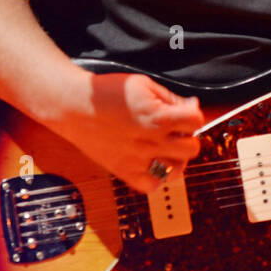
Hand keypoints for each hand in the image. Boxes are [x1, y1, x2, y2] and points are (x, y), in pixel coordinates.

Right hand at [48, 71, 205, 192]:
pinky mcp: (124, 171)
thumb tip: (190, 105)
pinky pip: (152, 185)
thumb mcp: (143, 85)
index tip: (186, 112)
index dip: (193, 113)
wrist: (74, 106)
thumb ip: (171, 97)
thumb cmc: (105, 93)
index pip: (197, 121)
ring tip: (167, 147)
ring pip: (177, 170)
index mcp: (157, 118)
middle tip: (176, 130)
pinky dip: (157, 177)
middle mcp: (150, 142)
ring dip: (177, 158)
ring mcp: (138, 160)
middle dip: (188, 136)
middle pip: (192, 148)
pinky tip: (153, 162)